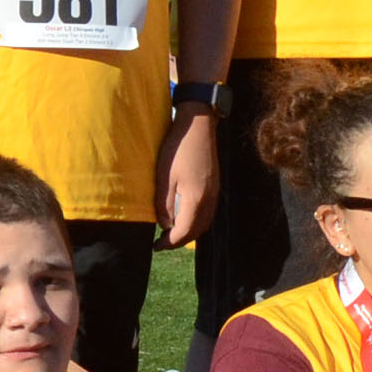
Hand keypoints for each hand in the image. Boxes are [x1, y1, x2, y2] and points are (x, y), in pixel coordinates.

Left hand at [155, 107, 219, 248]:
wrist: (198, 126)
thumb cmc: (178, 148)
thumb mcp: (164, 176)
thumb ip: (164, 204)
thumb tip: (165, 225)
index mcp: (196, 199)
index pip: (185, 231)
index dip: (170, 243)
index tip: (156, 246)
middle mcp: (210, 199)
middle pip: (197, 231)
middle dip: (180, 241)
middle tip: (162, 243)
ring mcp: (215, 193)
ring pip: (204, 223)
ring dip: (189, 232)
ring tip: (171, 232)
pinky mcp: (215, 186)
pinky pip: (207, 212)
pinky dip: (196, 221)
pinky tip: (183, 216)